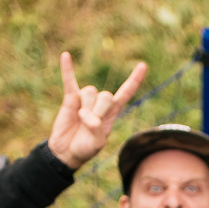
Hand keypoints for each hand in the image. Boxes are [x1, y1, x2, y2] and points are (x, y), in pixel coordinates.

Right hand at [47, 52, 147, 170]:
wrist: (66, 151)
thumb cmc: (85, 148)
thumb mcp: (96, 143)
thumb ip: (96, 130)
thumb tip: (89, 117)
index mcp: (112, 113)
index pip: (125, 93)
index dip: (134, 80)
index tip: (143, 65)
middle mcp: (100, 103)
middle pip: (106, 95)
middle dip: (99, 111)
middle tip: (91, 124)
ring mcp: (85, 99)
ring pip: (90, 92)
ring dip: (86, 107)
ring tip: (80, 120)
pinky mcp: (70, 99)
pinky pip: (69, 81)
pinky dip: (67, 69)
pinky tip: (65, 55)